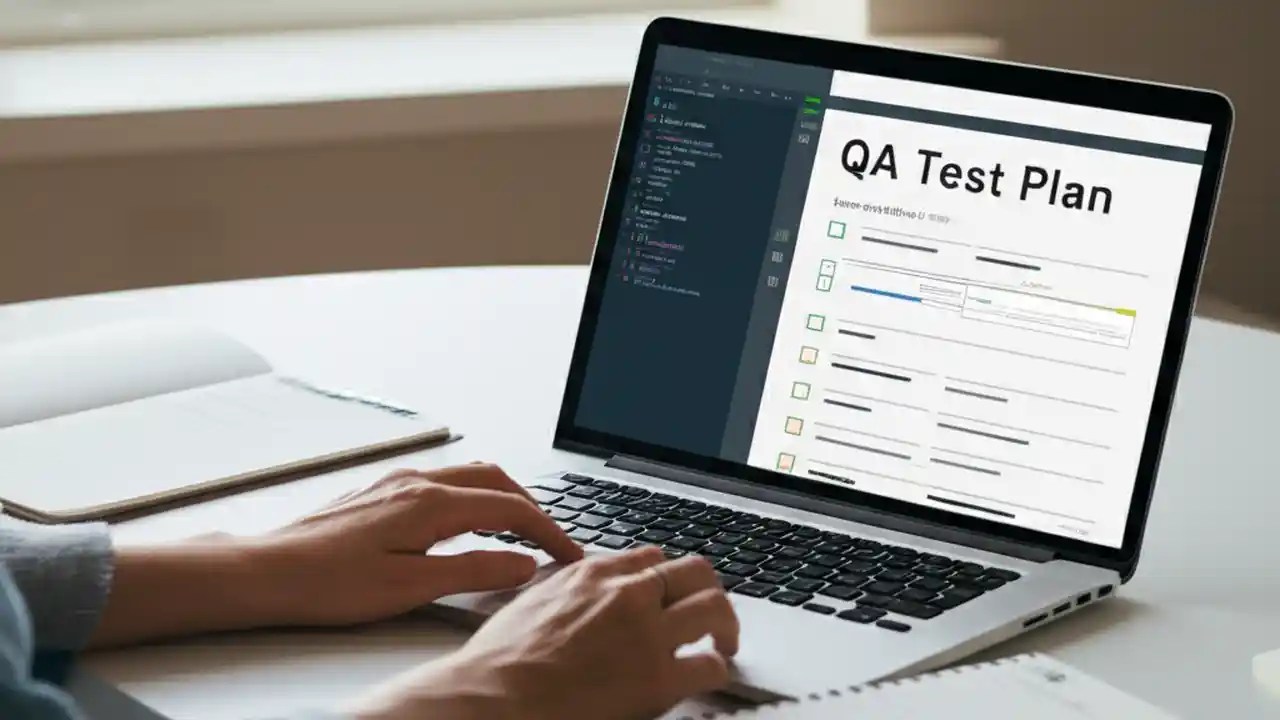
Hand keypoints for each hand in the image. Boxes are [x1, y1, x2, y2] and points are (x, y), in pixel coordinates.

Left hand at [256, 463, 584, 625]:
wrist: (266, 572)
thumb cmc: (326, 583)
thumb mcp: (410, 588)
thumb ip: (473, 572)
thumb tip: (521, 564)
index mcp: (430, 503)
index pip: (511, 509)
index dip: (548, 531)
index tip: (567, 554)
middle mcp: (417, 482)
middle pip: (497, 481)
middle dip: (534, 508)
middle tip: (553, 541)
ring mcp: (397, 482)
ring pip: (470, 475)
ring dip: (504, 498)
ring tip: (520, 530)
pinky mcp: (381, 491)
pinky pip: (444, 481)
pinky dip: (474, 497)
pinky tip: (467, 522)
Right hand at [347, 547, 739, 719]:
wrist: (494, 697)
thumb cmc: (497, 662)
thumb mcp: (530, 601)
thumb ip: (566, 590)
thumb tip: (576, 592)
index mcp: (591, 573)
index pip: (648, 558)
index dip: (663, 576)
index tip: (666, 591)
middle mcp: (626, 594)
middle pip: (692, 571)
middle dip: (705, 588)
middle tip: (708, 609)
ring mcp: (647, 634)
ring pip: (713, 606)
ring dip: (723, 623)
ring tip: (723, 639)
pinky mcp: (659, 678)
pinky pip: (709, 664)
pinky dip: (715, 667)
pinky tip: (709, 673)